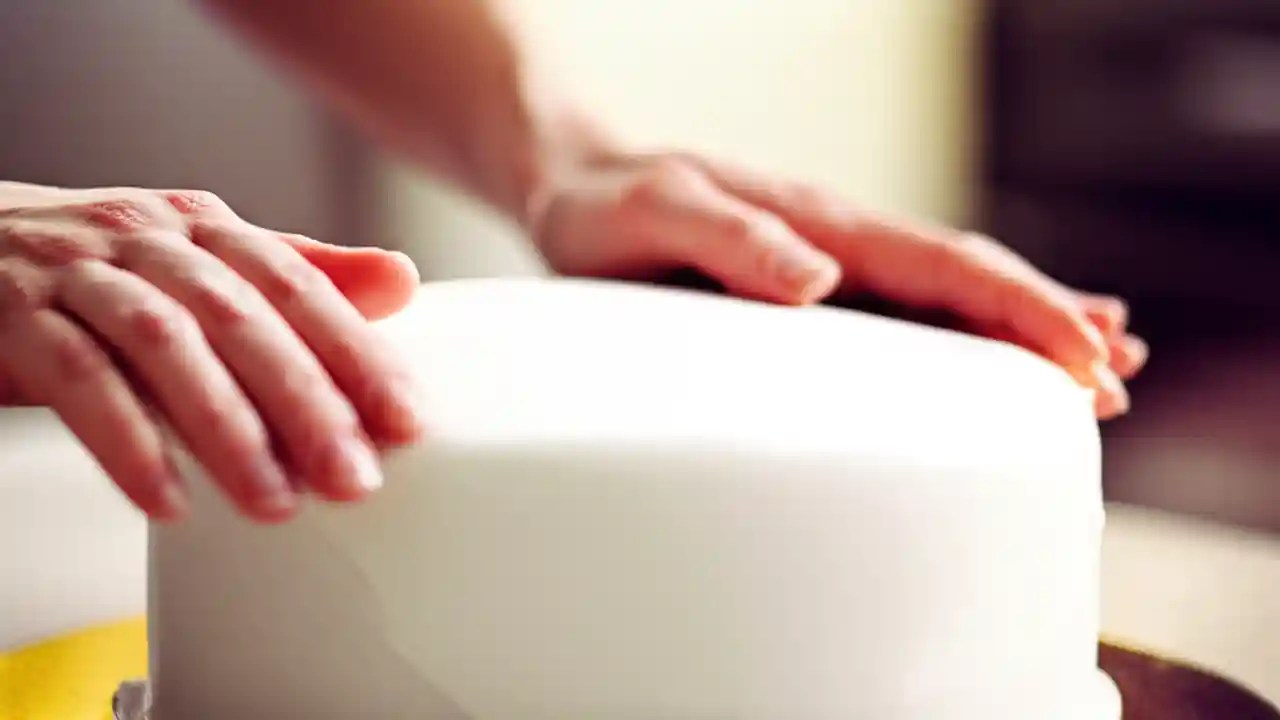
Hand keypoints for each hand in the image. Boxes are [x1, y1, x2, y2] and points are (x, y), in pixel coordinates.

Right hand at [0, 184, 424, 522]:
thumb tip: (402, 281)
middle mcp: (147, 240)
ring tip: (272, 501)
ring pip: (164, 344)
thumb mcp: (200, 262)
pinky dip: (125, 441)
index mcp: (205, 228)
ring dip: (225, 428)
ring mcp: (76, 273)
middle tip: (353, 476)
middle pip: (241, 317)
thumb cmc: (95, 268)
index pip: (299, 288)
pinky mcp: (10, 316)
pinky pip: (75, 378)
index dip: (358, 354)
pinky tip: (167, 499)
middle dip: (305, 402)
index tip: (407, 419)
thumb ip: (298, 275)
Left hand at [529, 151, 1146, 418]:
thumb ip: (733, 240)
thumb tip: (820, 282)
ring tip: (1094, 368)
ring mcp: (829, 264)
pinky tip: (989, 355)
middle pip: (964, 280)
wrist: (573, 182)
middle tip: (1115, 381)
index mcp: (817, 222)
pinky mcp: (807, 290)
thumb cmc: (605, 203)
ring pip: (944, 296)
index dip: (1019, 309)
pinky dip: (960, 331)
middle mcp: (836, 241)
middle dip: (1044, 326)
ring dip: (1020, 330)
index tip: (1083, 355)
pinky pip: (899, 311)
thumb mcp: (659, 213)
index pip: (942, 264)